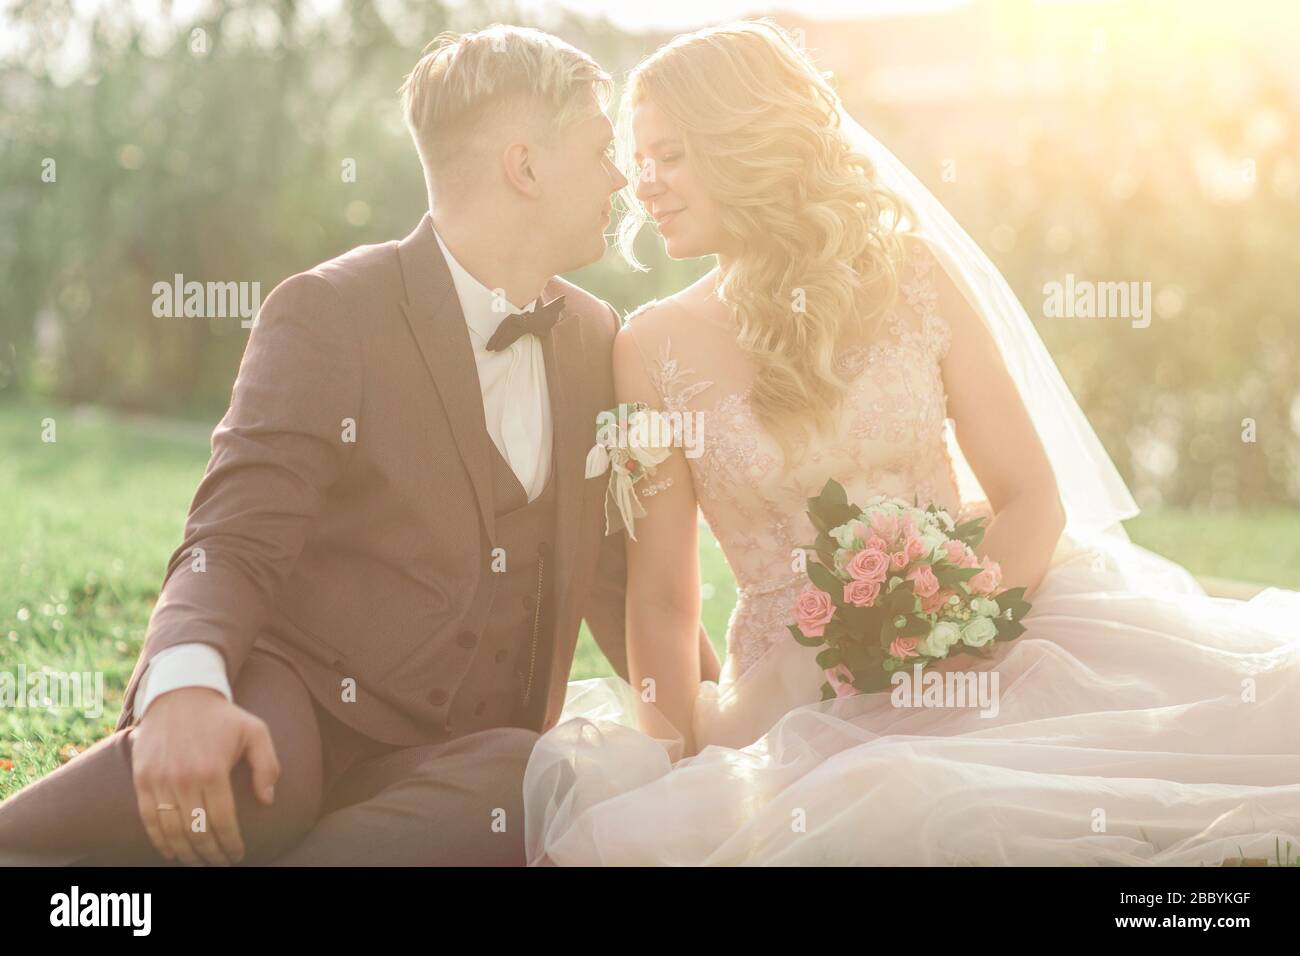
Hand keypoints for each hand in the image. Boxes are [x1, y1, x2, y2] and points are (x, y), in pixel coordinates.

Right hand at [129, 687, 279, 865]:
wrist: (180, 694)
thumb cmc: (222, 717)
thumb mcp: (256, 731)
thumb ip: (267, 765)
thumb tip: (267, 800)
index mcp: (212, 770)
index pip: (221, 822)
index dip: (230, 844)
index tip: (238, 854)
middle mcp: (183, 779)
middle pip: (196, 832)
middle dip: (211, 855)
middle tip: (221, 863)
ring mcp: (159, 781)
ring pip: (171, 831)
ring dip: (187, 853)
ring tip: (200, 862)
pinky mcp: (141, 779)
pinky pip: (149, 820)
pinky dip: (160, 841)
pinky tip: (172, 852)